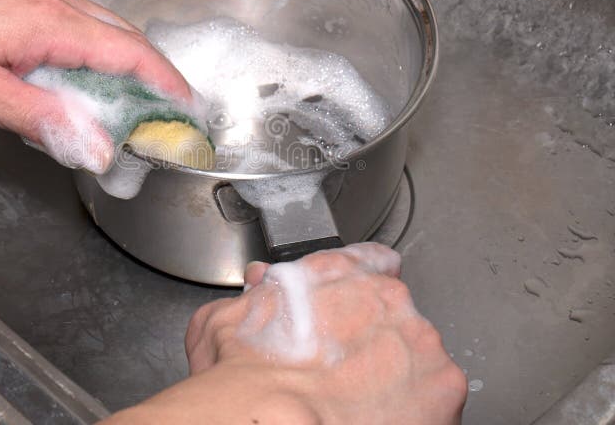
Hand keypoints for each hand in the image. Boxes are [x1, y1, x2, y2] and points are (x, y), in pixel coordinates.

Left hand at [0, 0, 190, 172]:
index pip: (131, 54)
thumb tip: (96, 147)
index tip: (186, 105)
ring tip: (124, 96)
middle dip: (152, 73)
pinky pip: (77, 13)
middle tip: (161, 109)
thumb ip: (44, 121)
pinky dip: (94, 43)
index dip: (166, 82)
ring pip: (102, 23)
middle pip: (125, 35)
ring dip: (123, 58)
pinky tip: (78, 67)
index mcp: (50, 22)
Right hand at [184, 243, 466, 423]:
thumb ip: (252, 293)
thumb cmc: (247, 374)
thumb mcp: (225, 319)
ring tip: (360, 403)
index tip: (357, 306)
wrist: (271, 419)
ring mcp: (421, 342)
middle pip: (394, 315)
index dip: (364, 285)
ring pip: (417, 356)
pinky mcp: (444, 388)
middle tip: (344, 372)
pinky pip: (436, 398)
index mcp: (342, 273)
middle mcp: (388, 297)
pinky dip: (416, 411)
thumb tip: (259, 283)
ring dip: (398, 376)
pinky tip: (379, 419)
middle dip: (374, 341)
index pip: (373, 260)